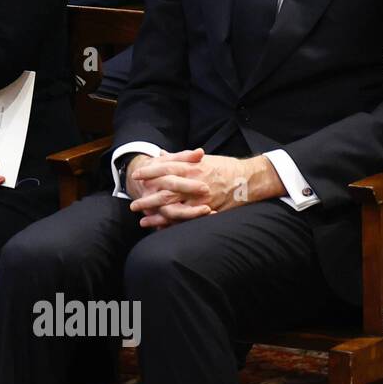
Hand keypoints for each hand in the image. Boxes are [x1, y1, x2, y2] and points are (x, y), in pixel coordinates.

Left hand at [128, 148, 279, 227]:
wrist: (249, 179)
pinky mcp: (208, 211)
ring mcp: (201, 200)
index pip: (166, 168)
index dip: (150, 172)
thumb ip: (179, 158)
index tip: (136, 176)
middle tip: (133, 204)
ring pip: (174, 210)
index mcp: (192, 168)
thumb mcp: (201, 159)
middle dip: (148, 199)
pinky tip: (161, 229)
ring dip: (157, 217)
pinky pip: (187, 220)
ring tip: (142, 221)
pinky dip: (173, 225)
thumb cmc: (224, 167)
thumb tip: (160, 154)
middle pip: (166, 192)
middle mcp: (194, 184)